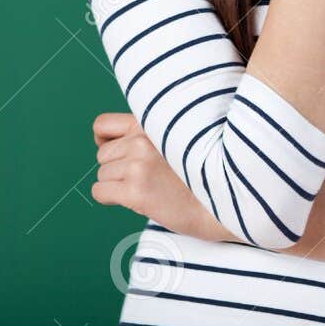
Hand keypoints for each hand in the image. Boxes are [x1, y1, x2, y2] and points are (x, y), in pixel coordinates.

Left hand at [91, 112, 239, 242]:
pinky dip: (109, 199)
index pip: (102, 125)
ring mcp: (138, 165)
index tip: (114, 153)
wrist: (225, 202)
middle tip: (144, 178)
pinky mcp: (136, 190)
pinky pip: (100, 192)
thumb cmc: (201, 173)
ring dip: (117, 185)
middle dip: (117, 168)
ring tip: (147, 189)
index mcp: (150, 123)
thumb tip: (107, 146)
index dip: (103, 141)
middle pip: (102, 155)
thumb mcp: (175, 138)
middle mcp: (141, 140)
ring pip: (102, 175)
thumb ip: (146, 135)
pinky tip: (133, 201)